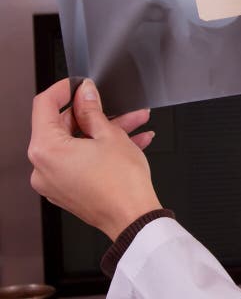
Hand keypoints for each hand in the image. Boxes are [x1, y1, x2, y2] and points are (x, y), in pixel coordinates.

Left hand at [28, 78, 162, 240]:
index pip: (44, 106)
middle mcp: (42, 168)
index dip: (64, 89)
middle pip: (63, 126)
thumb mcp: (110, 134)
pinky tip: (130, 142)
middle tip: (116, 106)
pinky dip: (101, 150)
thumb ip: (92, 109)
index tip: (78, 84)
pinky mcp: (68, 190)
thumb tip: (86, 94)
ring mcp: (54, 181)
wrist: (134, 218)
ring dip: (105, 131)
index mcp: (45, 150)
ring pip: (77, 144)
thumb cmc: (122, 184)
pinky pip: (81, 161)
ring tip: (133, 123)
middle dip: (94, 113)